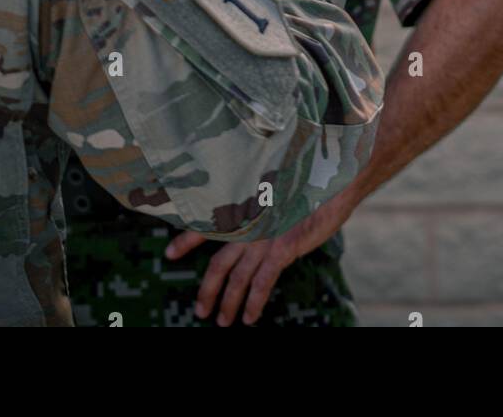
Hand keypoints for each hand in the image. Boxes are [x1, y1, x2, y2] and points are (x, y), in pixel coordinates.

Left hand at [165, 201, 346, 325]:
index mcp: (244, 210)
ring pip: (237, 278)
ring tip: (223, 321)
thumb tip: (258, 218)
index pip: (208, 226)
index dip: (187, 240)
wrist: (333, 180)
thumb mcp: (278, 192)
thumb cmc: (309, 183)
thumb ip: (263, 207)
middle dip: (207, 289)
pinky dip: (254, 302)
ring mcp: (264, 238)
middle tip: (200, 310)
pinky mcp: (282, 248)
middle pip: (219, 263)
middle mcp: (249, 226)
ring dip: (228, 303)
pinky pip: (262, 282)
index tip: (170, 253)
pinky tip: (250, 317)